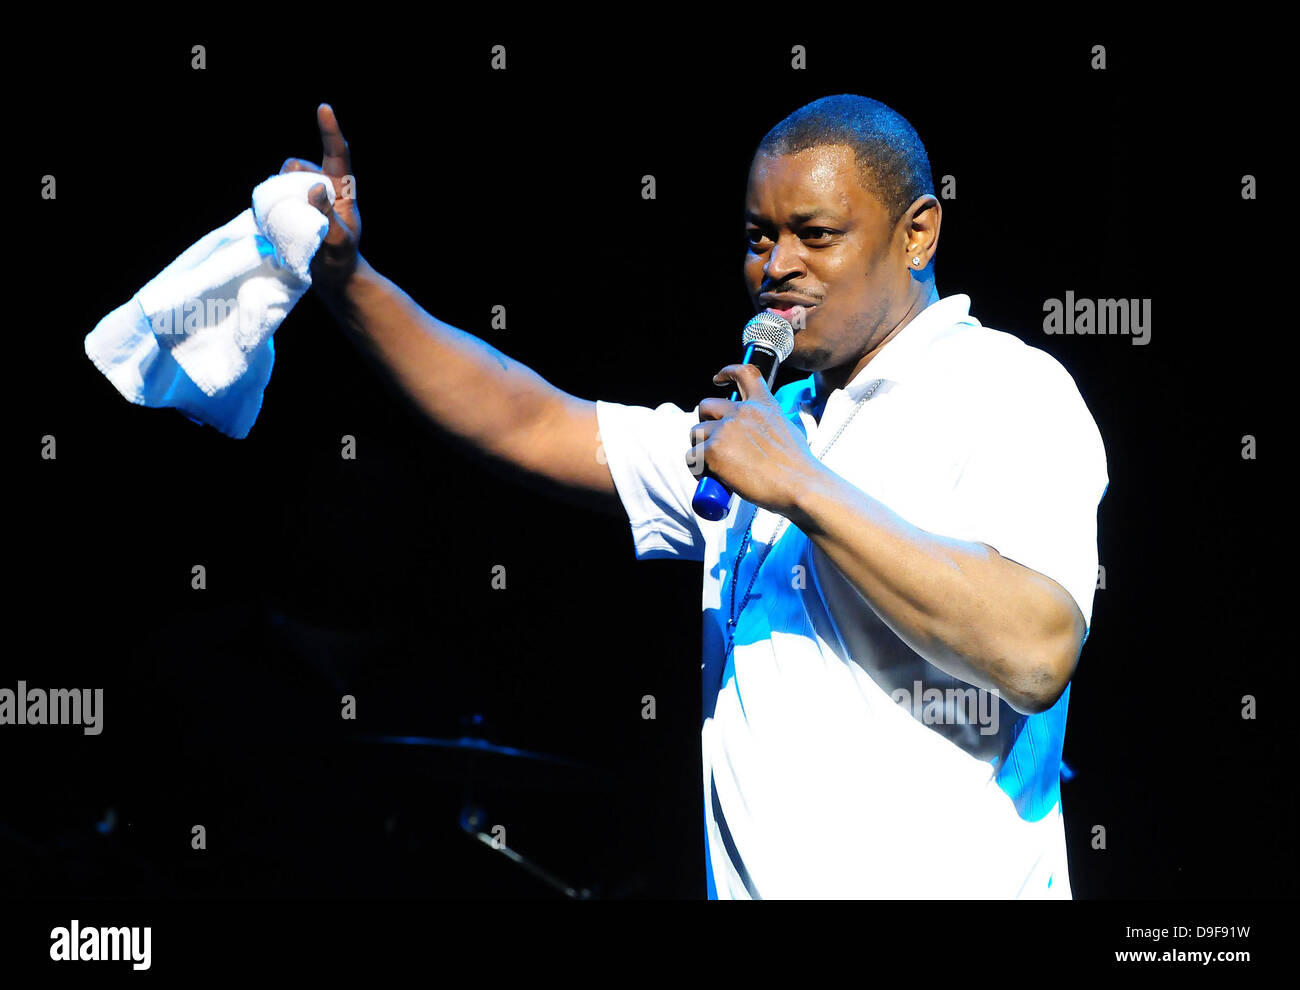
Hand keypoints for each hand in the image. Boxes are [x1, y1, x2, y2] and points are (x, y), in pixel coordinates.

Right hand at [280, 103, 361, 288]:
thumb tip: (314, 187)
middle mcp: (319, 185)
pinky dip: (269, 206)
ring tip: (290, 223)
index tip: (324, 108)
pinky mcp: (286, 205)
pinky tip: (277, 225)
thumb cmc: (340, 258)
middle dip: (290, 177)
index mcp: (341, 188)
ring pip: (281, 179)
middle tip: (297, 209)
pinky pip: (269, 196)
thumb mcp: (339, 242)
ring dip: (279, 194)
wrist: (329, 276)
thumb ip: (328, 217)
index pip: (337, 154)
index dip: (330, 131)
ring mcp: (300, 195)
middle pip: (298, 165)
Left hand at [686, 364, 822, 516]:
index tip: (718, 379)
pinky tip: (711, 478)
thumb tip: (759, 438)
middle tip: (712, 443)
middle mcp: (742, 412)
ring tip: (714, 466)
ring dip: (700, 448)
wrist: (799, 485)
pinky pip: (691, 457)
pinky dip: (697, 469)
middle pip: (706, 406)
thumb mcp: (789, 431)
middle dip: (705, 422)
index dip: (728, 372)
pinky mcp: (713, 450)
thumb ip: (770, 426)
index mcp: (763, 405)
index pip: (744, 373)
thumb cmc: (797, 468)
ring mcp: (725, 430)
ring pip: (696, 433)